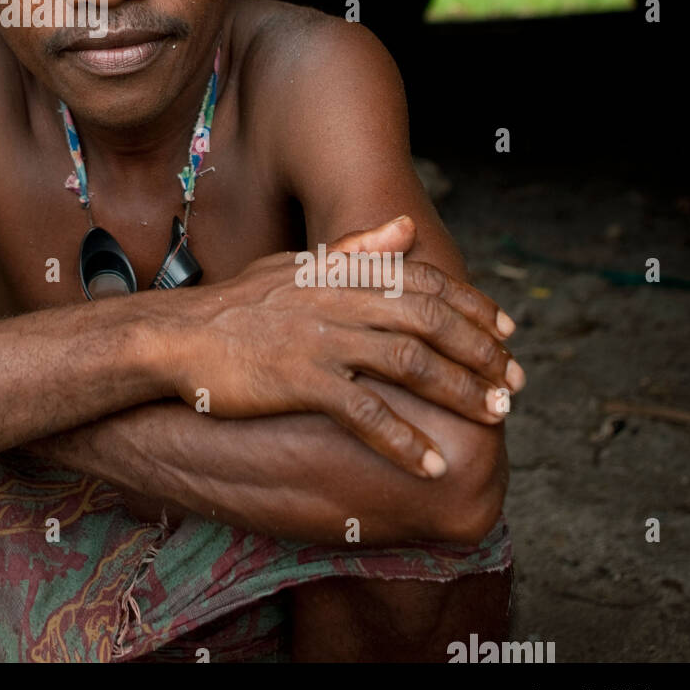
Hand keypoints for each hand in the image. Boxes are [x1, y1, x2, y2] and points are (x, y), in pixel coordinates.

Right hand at [161, 215, 522, 476]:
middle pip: (428, 320)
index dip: (472, 305)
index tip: (507, 331)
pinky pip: (362, 411)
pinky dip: (401, 439)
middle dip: (480, 351)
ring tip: (494, 418)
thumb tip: (406, 226)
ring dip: (459, 391)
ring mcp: (318, 338)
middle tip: (514, 383)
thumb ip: (356, 249)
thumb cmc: (236, 305)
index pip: (423, 281)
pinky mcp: (298, 379)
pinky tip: (429, 464)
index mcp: (339, 271)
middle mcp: (336, 298)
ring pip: (409, 362)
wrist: (175, 336)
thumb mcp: (296, 267)